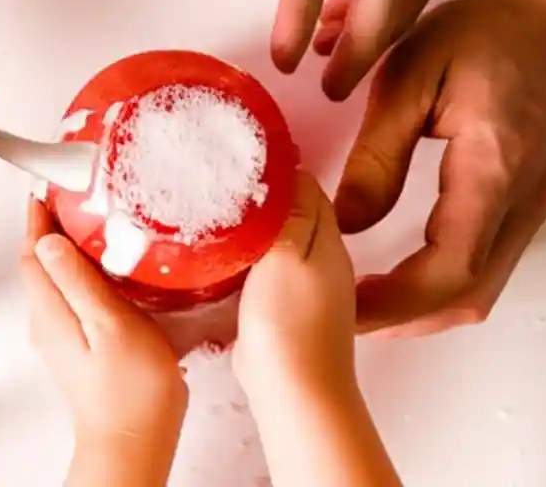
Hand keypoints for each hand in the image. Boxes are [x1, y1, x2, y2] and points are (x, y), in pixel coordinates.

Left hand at [20, 201, 185, 484]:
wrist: (133, 444)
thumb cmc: (130, 392)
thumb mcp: (109, 325)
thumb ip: (77, 281)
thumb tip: (47, 240)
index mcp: (50, 311)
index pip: (31, 250)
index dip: (37, 214)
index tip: (49, 183)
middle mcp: (48, 322)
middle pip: (39, 261)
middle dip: (51, 225)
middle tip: (74, 193)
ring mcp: (63, 336)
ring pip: (57, 278)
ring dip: (68, 247)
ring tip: (95, 220)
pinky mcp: (82, 346)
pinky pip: (73, 296)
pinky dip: (84, 271)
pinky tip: (112, 268)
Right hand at [233, 173, 402, 486]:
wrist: (293, 391)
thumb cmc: (289, 325)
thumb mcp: (287, 253)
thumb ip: (289, 211)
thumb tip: (290, 168)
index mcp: (327, 239)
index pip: (306, 185)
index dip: (276, 167)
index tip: (242, 154)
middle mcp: (322, 260)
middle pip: (293, 212)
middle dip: (263, 195)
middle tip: (224, 181)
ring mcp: (304, 287)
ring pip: (279, 241)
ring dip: (254, 227)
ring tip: (218, 214)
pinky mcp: (283, 311)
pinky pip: (265, 270)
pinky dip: (248, 258)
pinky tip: (224, 260)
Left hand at [335, 0, 545, 335]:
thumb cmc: (484, 33)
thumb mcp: (409, 77)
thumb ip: (377, 156)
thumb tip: (343, 222)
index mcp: (495, 166)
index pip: (450, 267)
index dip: (394, 301)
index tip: (343, 306)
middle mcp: (525, 199)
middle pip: (469, 295)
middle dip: (402, 318)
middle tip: (341, 314)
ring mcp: (535, 206)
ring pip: (481, 289)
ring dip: (421, 308)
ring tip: (362, 300)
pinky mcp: (531, 204)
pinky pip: (488, 266)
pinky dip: (441, 285)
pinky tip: (399, 274)